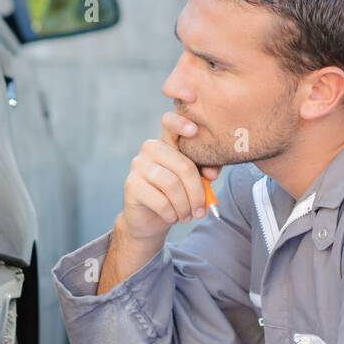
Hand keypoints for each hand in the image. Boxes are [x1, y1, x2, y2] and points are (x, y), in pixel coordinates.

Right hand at [121, 110, 221, 242]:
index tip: (194, 130)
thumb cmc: (175, 197)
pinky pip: (161, 201)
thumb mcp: (193, 183)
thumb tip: (211, 174)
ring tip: (186, 216)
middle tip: (200, 211)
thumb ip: (204, 174)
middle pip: (183, 166)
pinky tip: (172, 217)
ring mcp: (138, 165)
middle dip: (197, 193)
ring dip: (184, 207)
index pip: (169, 123)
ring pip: (172, 185)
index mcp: (167, 142)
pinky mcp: (131, 184)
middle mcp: (150, 148)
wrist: (148, 220)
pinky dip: (172, 214)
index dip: (181, 123)